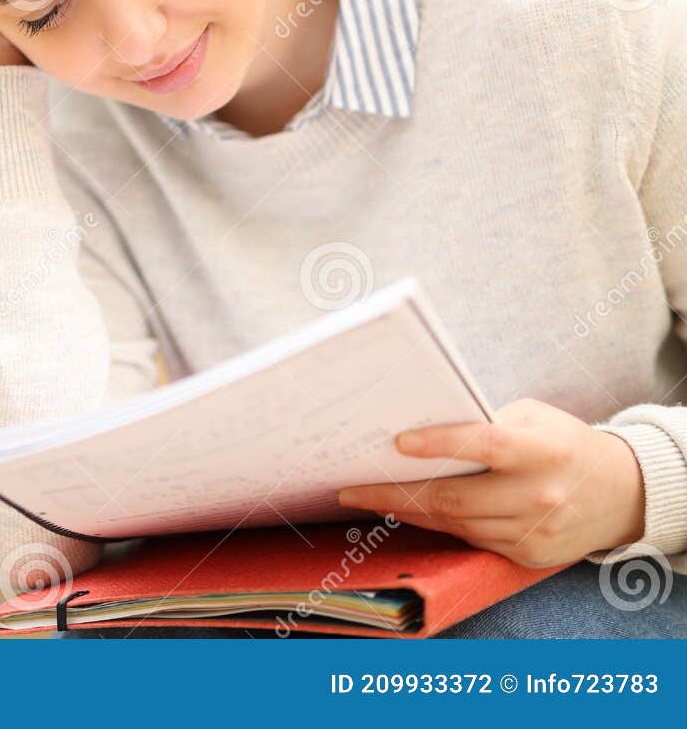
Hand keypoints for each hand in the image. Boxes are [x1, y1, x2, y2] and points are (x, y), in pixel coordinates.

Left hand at [336, 398, 645, 568]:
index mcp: (543, 451)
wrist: (623, 493)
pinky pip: (469, 538)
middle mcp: (539, 495)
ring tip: (365, 497)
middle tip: (349, 487)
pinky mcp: (527, 554)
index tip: (397, 442)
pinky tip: (407, 510)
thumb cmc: (564, 443)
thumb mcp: (535, 418)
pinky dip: (435, 523)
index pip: (485, 445)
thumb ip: (486, 421)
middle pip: (455, 497)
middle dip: (394, 492)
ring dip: (405, 510)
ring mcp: (533, 531)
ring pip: (454, 523)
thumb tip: (419, 421)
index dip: (440, 444)